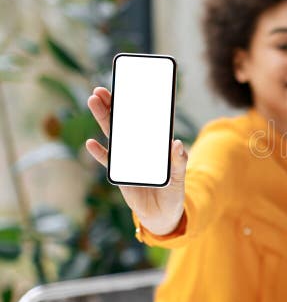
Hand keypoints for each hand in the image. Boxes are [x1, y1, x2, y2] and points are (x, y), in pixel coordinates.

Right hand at [85, 87, 186, 235]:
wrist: (162, 214)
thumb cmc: (173, 192)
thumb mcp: (179, 176)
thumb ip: (178, 161)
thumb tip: (177, 144)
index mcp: (155, 144)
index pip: (145, 120)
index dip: (137, 104)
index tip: (128, 87)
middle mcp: (139, 147)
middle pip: (125, 122)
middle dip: (114, 105)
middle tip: (101, 89)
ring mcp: (128, 158)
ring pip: (114, 135)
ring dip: (104, 119)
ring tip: (94, 101)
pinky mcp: (120, 173)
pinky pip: (108, 161)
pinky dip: (100, 153)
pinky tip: (91, 143)